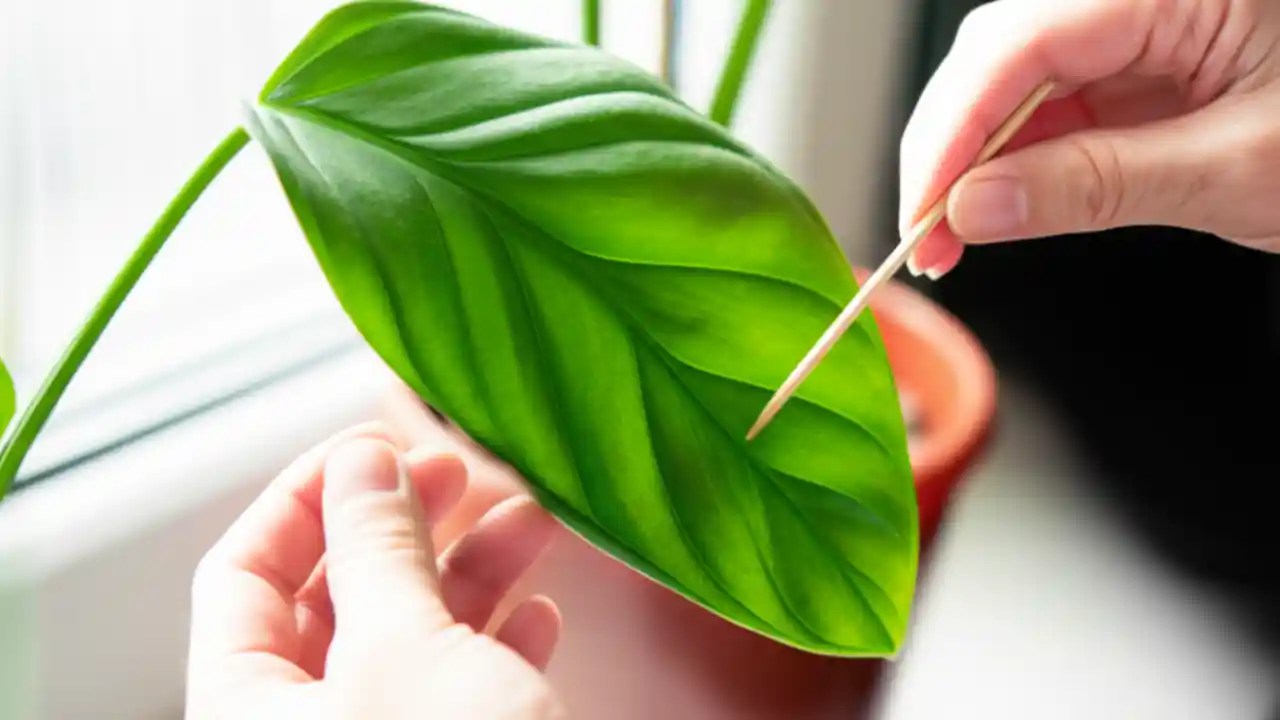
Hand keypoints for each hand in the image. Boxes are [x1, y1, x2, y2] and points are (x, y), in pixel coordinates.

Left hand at [186, 424, 564, 718]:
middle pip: (336, 595)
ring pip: (410, 634)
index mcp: (249, 705)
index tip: (371, 443)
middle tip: (454, 471)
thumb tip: (362, 462)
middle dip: (404, 522)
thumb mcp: (404, 647)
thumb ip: (376, 548)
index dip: (303, 494)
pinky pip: (460, 685)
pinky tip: (539, 613)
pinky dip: (499, 640)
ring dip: (474, 570)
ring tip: (532, 523)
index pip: (241, 572)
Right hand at [902, 0, 1279, 278]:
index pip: (1021, 43)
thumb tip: (979, 207)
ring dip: (975, 160)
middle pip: (1000, 52)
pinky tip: (999, 205)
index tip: (921, 208)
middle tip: (929, 237)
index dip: (953, 128)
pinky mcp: (1143, 62)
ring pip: (1015, 80)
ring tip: (956, 236)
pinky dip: (1019, 160)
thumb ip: (1097, 185)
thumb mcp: (1239, 171)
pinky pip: (1055, 102)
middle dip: (951, 147)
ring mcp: (1143, 25)